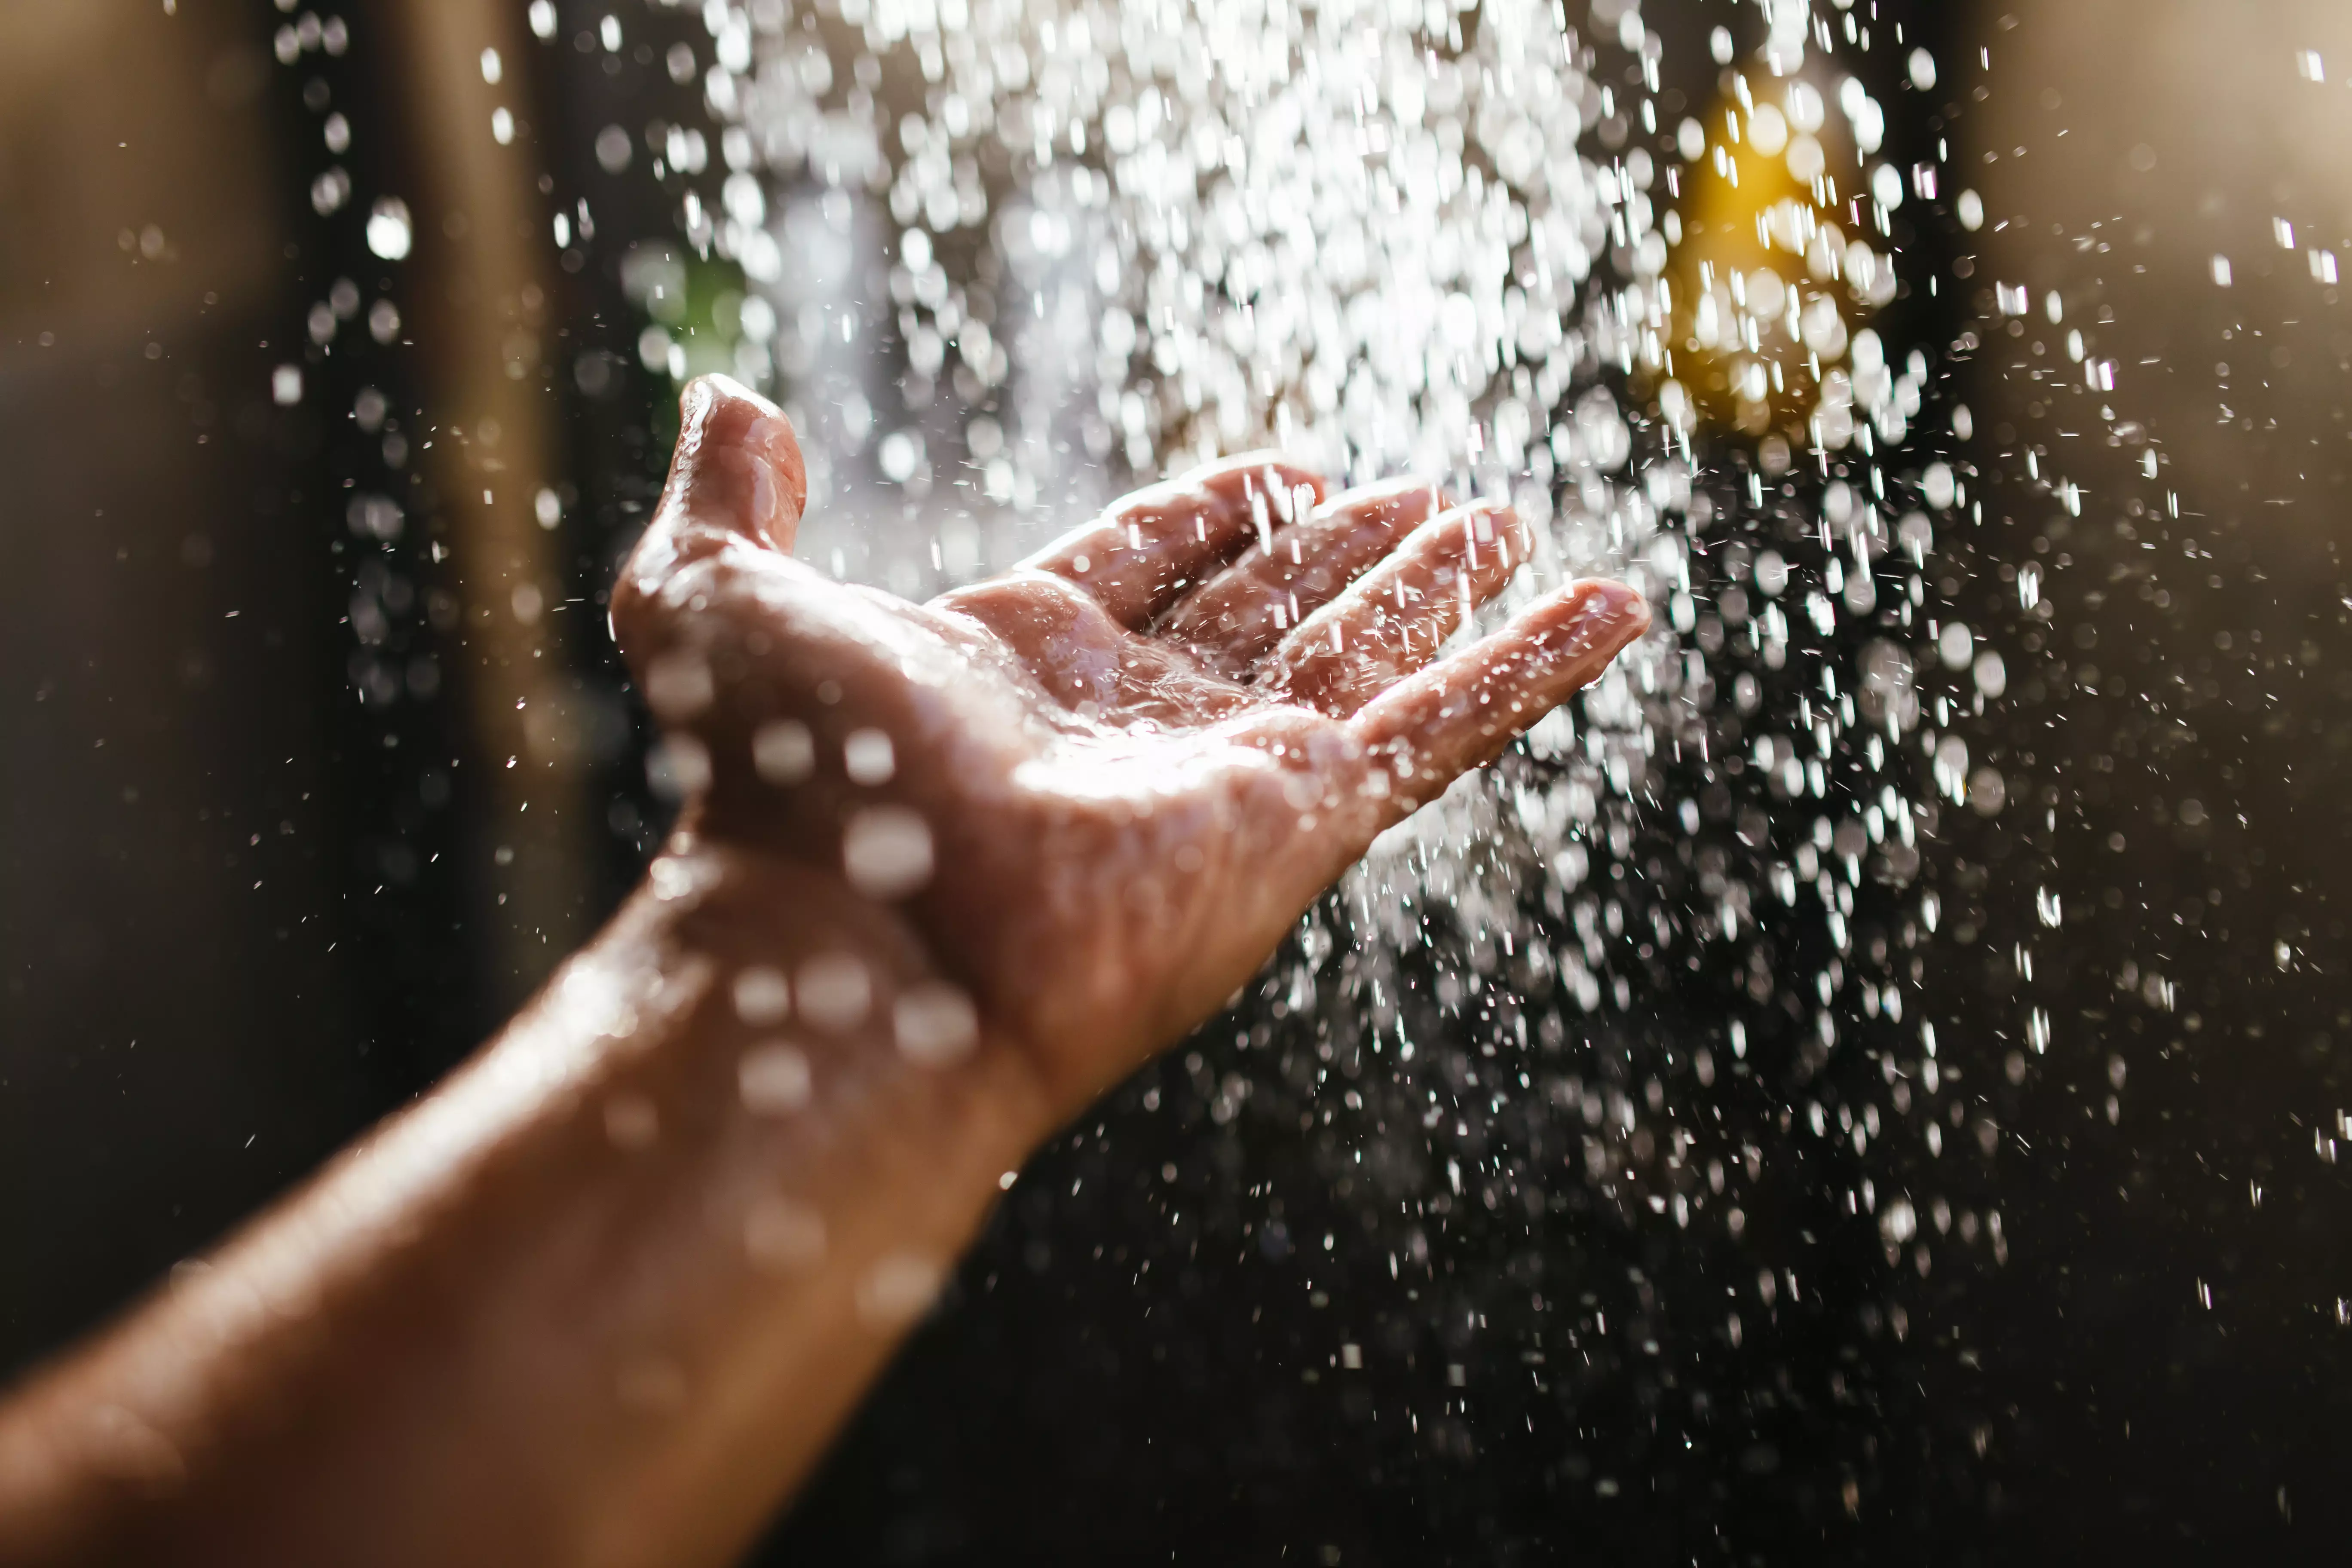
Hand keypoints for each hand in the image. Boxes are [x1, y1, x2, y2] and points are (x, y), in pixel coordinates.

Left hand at [612, 378, 1646, 1122]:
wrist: (862, 942)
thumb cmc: (787, 782)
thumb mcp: (712, 602)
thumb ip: (725, 503)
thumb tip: (734, 403)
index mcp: (1022, 662)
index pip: (1149, 565)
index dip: (1219, 512)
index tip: (1287, 466)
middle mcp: (1136, 723)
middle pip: (1273, 613)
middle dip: (1351, 554)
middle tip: (1433, 499)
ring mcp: (1230, 775)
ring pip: (1369, 662)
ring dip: (1447, 595)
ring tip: (1513, 524)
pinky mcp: (1308, 818)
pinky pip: (1444, 727)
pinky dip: (1533, 666)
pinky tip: (1610, 607)